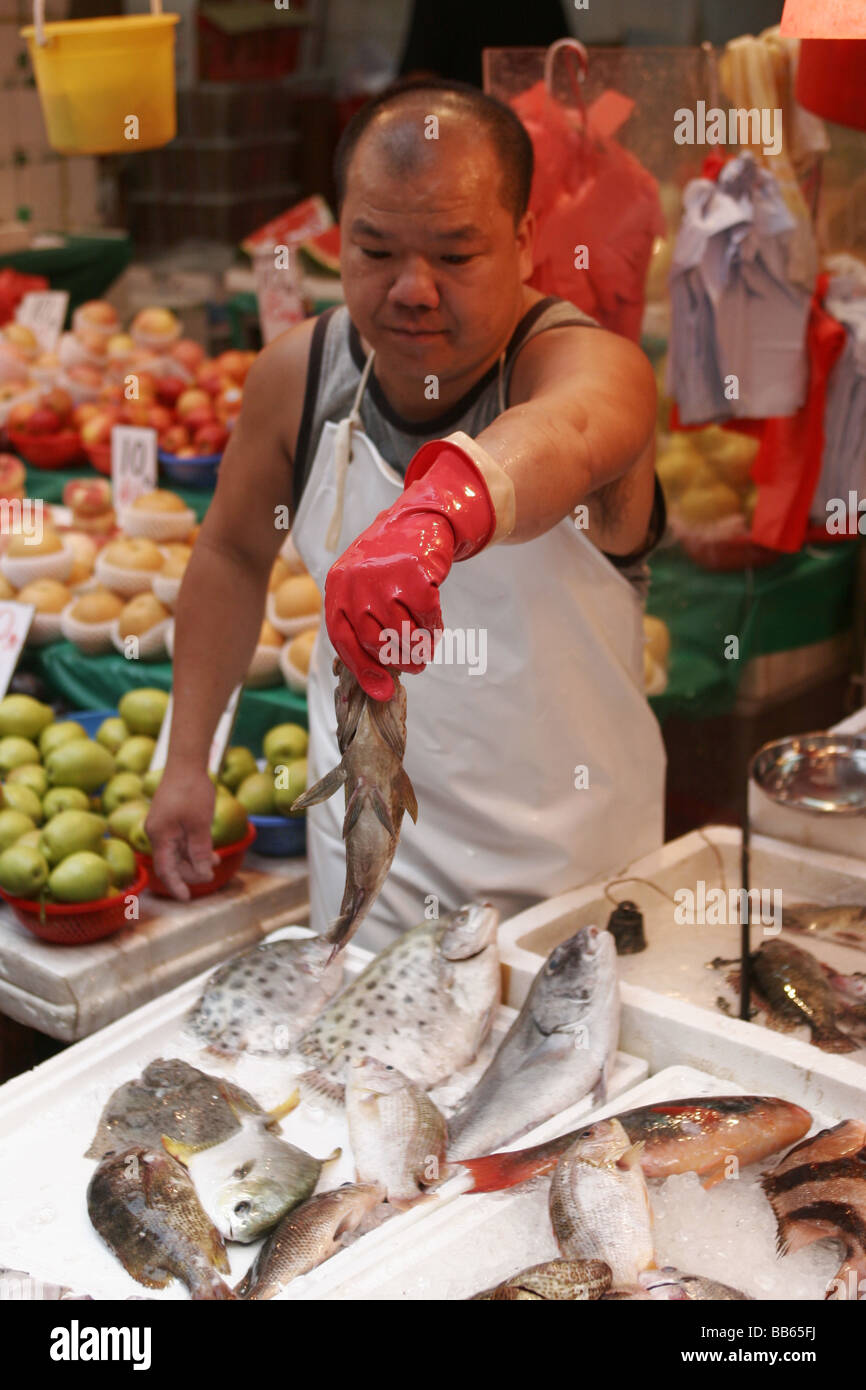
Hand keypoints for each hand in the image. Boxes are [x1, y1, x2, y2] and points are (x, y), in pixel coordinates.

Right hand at [145, 765, 217, 900]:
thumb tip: (204, 874)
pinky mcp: (172, 819)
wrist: (186, 761)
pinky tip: (211, 852)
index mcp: (160, 836)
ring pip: (179, 852)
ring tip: (216, 862)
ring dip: (196, 860)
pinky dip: (195, 848)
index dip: (176, 885)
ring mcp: (164, 826)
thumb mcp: (200, 824)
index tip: (187, 898)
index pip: (165, 869)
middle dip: (191, 871)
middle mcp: (158, 833)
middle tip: (211, 873)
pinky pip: (182, 841)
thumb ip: (200, 850)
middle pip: (172, 862)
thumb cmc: (192, 791)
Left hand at [325, 440, 495, 698]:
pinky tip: (435, 627)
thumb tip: (378, 686)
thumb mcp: (361, 589)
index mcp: (337, 591)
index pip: (344, 641)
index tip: (382, 692)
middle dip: (397, 661)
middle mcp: (356, 585)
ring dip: (418, 648)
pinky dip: (434, 628)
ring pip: (403, 634)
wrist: (414, 521)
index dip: (364, 670)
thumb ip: (362, 625)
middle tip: (414, 665)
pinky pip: (427, 617)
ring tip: (424, 649)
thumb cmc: (386, 566)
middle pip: (375, 642)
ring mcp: (385, 579)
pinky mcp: (414, 574)